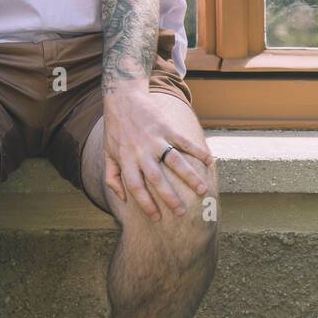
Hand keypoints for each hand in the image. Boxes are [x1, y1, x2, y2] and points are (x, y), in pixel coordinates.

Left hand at [102, 87, 213, 220]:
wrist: (122, 98)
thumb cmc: (115, 129)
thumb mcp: (107, 152)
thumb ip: (112, 176)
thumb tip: (122, 199)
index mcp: (126, 159)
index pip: (135, 186)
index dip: (145, 204)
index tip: (156, 219)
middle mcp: (141, 151)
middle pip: (157, 178)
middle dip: (170, 197)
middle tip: (182, 213)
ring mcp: (155, 138)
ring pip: (175, 160)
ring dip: (190, 176)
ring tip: (202, 190)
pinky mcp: (166, 127)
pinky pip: (184, 141)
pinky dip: (198, 151)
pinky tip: (210, 161)